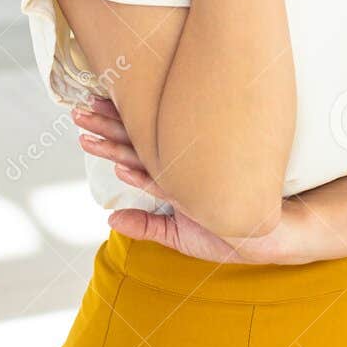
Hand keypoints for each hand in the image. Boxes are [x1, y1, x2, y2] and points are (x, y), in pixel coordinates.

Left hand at [73, 95, 309, 265]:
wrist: (268, 237)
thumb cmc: (228, 233)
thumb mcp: (180, 235)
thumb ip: (147, 227)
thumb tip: (110, 221)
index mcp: (172, 173)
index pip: (135, 145)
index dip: (110, 130)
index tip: (86, 115)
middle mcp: (179, 168)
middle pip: (135, 141)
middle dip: (105, 125)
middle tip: (78, 110)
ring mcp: (189, 177)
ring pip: (145, 153)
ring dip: (114, 142)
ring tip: (85, 130)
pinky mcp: (202, 192)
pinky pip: (167, 182)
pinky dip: (144, 174)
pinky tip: (122, 166)